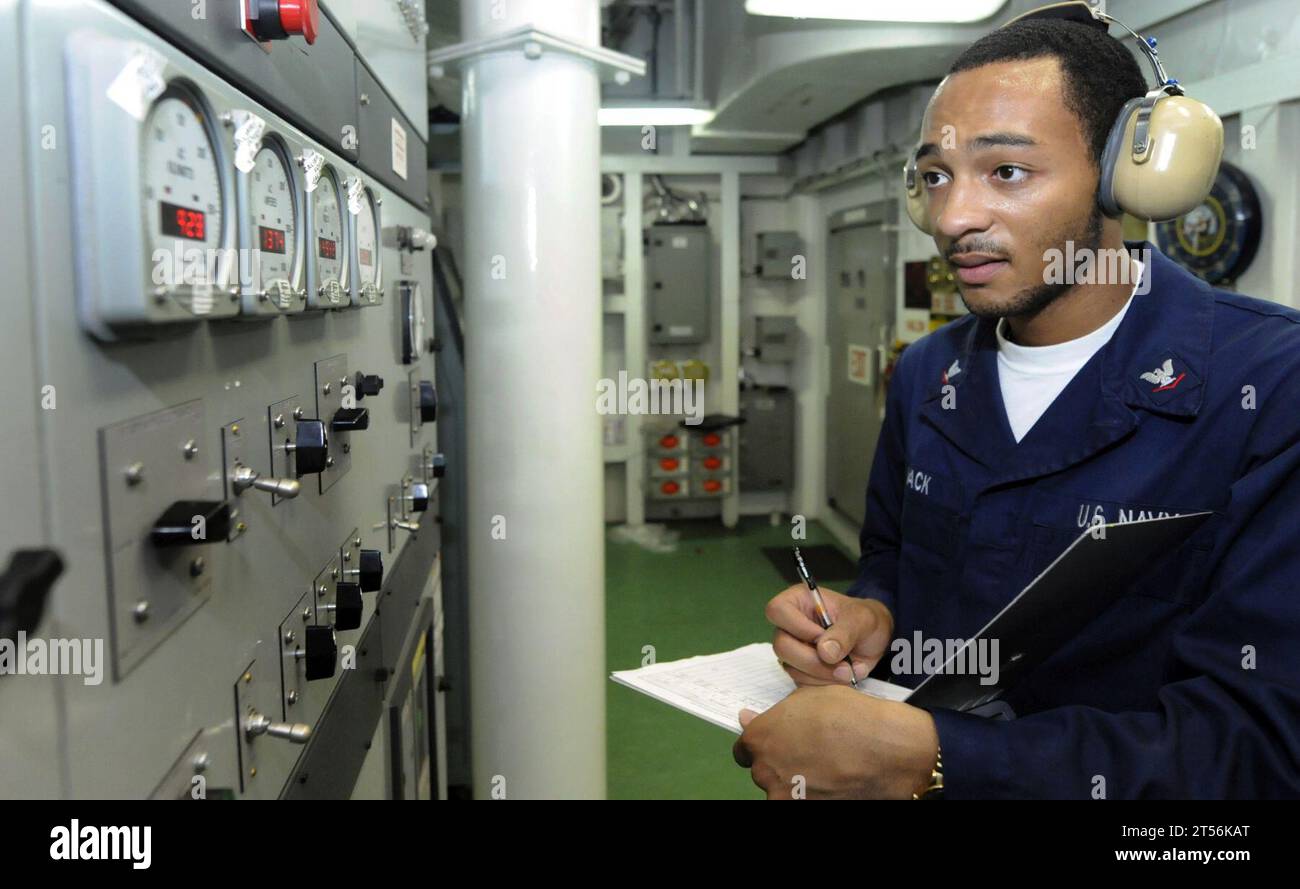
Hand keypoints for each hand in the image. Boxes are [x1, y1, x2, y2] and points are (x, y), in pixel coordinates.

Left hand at [732, 685, 937, 798]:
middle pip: (763, 771)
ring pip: (782, 791)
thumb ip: (773, 714)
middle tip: (809, 753)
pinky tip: (833, 781)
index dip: (763, 745)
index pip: (744, 750)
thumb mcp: (806, 698)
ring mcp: (785, 796)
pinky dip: (814, 794)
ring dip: (796, 782)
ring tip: (826, 768)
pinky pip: (802, 800)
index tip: (779, 743)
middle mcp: (765, 771)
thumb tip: (745, 718)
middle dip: (780, 763)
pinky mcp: (807, 810)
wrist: (885, 749)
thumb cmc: (847, 714)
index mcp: (759, 739)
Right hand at [765, 584, 892, 685]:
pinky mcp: (799, 669)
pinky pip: (802, 682)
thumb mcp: (862, 620)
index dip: (798, 627)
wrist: (872, 640)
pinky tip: (842, 676)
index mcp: (798, 601)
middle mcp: (789, 625)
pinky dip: (824, 683)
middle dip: (813, 661)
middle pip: (782, 646)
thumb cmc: (865, 620)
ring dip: (822, 675)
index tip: (823, 636)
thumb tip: (825, 652)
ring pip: (791, 668)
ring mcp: (792, 649)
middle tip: (844, 666)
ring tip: (849, 670)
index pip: (777, 610)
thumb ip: (845, 632)